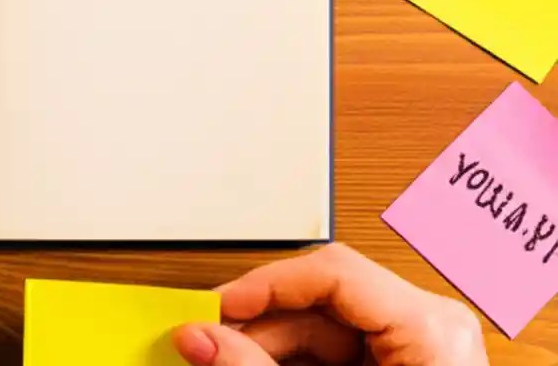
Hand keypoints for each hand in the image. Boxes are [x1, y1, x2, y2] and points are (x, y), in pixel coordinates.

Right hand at [173, 243, 487, 364]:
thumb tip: (201, 340)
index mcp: (430, 330)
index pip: (332, 274)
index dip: (265, 285)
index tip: (216, 310)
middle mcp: (425, 330)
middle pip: (319, 304)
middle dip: (256, 327)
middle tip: (204, 346)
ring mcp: (410, 353)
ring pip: (316, 331)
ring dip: (264, 350)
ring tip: (222, 365)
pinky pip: (329, 356)